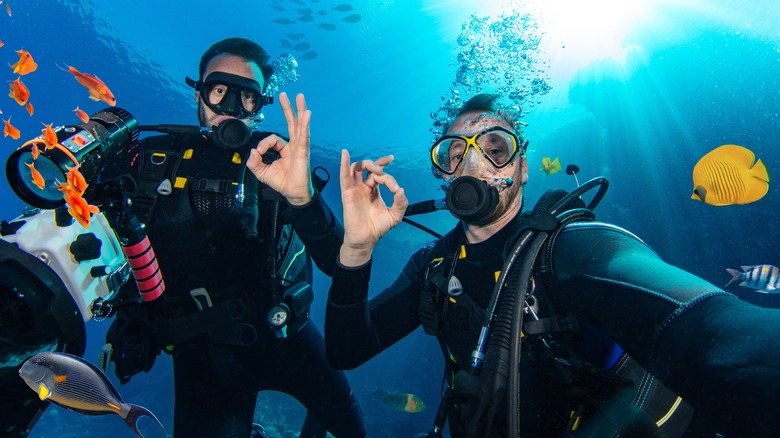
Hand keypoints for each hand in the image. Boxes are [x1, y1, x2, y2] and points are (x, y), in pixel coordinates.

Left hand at [247, 92, 313, 205]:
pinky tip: (306, 114)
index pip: (273, 139)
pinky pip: (303, 136)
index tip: (258, 153)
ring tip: (300, 97)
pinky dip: (305, 125)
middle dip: (288, 108)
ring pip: (299, 125)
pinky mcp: (303, 152)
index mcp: (285, 149)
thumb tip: (252, 151)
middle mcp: (294, 146)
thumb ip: (254, 162)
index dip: (263, 144)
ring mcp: (300, 147)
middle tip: (285, 95)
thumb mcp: (262, 172)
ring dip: (300, 110)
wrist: (293, 194)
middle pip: (292, 123)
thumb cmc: (282, 183)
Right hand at [339, 149, 406, 266]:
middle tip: (384, 170)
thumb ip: (401, 203)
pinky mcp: (347, 193)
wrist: (366, 239)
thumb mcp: (395, 215)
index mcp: (374, 191)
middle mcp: (364, 187)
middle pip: (369, 168)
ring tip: (375, 168)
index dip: (389, 177)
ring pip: (357, 168)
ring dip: (367, 163)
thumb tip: (401, 190)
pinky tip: (345, 154)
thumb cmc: (378, 228)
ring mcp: (355, 189)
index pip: (381, 176)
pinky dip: (344, 164)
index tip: (395, 188)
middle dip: (378, 166)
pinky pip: (344, 176)